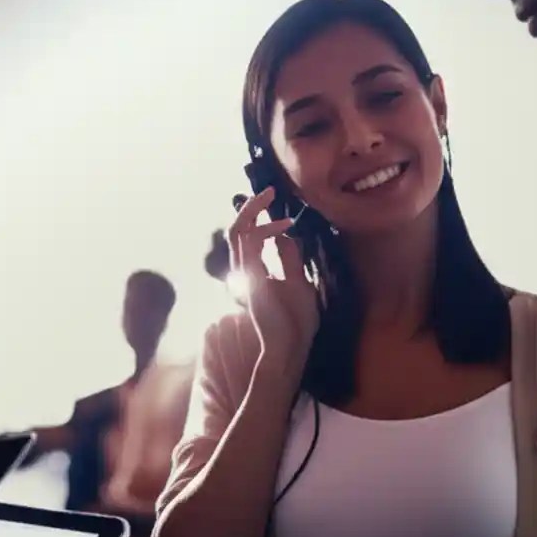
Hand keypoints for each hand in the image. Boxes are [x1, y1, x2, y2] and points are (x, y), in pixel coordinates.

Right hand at [229, 187, 319, 369]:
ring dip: (252, 211)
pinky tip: (279, 224)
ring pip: (237, 232)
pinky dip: (258, 227)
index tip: (287, 219)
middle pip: (239, 231)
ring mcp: (244, 273)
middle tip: (270, 192)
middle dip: (252, 208)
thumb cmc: (294, 320)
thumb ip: (289, 258)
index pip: (250, 239)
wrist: (289, 344)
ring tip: (268, 196)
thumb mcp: (298, 281)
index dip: (265, 223)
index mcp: (254, 272)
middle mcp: (245, 270)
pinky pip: (245, 243)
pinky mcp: (249, 276)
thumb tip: (286, 236)